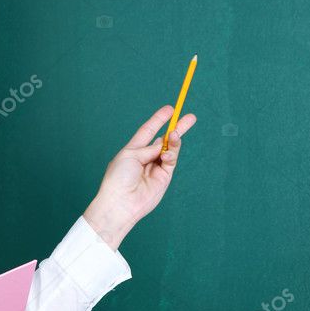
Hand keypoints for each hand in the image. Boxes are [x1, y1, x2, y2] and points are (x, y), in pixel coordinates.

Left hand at [83, 105, 195, 249]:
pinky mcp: (164, 177)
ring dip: (174, 140)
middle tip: (190, 117)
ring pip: (170, 149)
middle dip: (177, 128)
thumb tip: (164, 144)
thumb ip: (149, 148)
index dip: (159, 119)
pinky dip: (171, 154)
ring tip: (176, 133)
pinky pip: (171, 161)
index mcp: (133, 149)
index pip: (148, 130)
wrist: (121, 202)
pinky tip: (167, 154)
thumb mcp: (130, 155)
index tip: (170, 108)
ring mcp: (155, 167)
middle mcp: (146, 157)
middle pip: (165, 139)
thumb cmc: (119, 177)